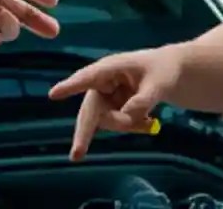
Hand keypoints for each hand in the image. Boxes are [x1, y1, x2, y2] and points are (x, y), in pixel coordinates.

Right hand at [48, 46, 183, 159]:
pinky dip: (132, 127)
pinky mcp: (111, 111)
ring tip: (149, 120)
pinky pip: (117, 126)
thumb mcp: (160, 84)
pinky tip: (147, 123)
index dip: (71, 86)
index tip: (53, 94)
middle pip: (90, 111)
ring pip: (107, 122)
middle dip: (85, 133)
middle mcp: (102, 84)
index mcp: (111, 68)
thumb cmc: (162, 71)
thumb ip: (143, 100)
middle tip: (76, 155)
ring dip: (127, 125)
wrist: (168, 73)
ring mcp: (105, 99)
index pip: (89, 77)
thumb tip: (125, 117)